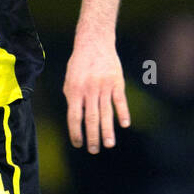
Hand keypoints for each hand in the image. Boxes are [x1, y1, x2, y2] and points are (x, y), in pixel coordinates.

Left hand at [63, 37, 130, 152]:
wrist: (94, 43)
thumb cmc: (79, 65)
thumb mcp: (69, 81)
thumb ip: (73, 100)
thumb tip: (77, 122)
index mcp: (74, 90)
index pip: (74, 117)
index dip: (76, 132)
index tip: (78, 144)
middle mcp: (89, 90)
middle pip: (91, 118)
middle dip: (92, 136)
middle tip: (94, 150)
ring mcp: (104, 86)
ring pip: (106, 113)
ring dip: (107, 130)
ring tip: (109, 144)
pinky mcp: (116, 82)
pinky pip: (120, 101)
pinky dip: (123, 113)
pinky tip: (124, 125)